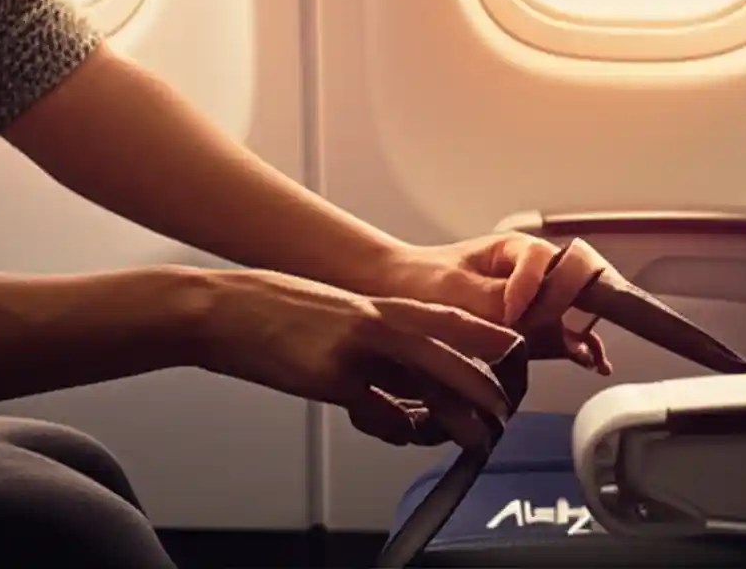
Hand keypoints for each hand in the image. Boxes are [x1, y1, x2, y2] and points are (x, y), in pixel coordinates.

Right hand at [188, 269, 522, 450]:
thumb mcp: (344, 314)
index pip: (450, 319)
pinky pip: (379, 415)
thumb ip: (381, 339)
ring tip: (474, 439)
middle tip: (503, 414)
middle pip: (449, 360)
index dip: (487, 336)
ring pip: (425, 391)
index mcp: (381, 305)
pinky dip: (393, 430)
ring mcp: (356, 352)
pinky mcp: (332, 380)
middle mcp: (376, 324)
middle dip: (484, 392)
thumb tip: (409, 377)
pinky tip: (396, 431)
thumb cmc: (282, 311)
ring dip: (455, 421)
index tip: (517, 350)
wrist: (228, 310)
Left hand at [382, 233, 612, 374]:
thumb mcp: (454, 289)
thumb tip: (526, 322)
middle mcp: (534, 269)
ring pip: (574, 305)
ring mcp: (537, 296)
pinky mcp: (534, 323)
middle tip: (567, 335)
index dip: (534, 287)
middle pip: (575, 276)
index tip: (512, 314)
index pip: (544, 259)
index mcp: (515, 249)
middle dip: (575, 305)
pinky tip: (593, 362)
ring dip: (585, 328)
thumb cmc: (424, 282)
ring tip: (593, 358)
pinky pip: (564, 330)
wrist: (402, 294)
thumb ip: (493, 302)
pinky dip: (580, 344)